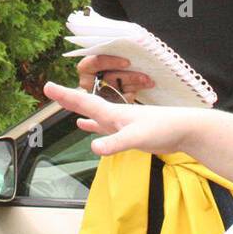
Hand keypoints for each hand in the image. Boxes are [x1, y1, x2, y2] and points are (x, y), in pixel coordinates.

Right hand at [43, 81, 197, 156]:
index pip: (84, 103)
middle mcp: (114, 115)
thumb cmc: (162, 130)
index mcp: (113, 113)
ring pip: (95, 115)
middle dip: (68, 99)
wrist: (185, 130)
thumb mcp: (136, 138)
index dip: (65, 95)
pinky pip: (105, 128)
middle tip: (50, 90)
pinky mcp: (129, 132)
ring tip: (65, 109)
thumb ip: (115, 143)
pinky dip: (94, 128)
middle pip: (86, 105)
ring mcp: (121, 123)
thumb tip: (93, 147)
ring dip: (80, 112)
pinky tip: (88, 130)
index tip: (47, 85)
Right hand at [75, 55, 153, 102]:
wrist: (113, 78)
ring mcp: (97, 93)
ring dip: (135, 84)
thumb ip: (115, 51)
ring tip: (148, 81)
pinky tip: (142, 89)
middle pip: (110, 78)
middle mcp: (88, 81)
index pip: (96, 62)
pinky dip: (132, 94)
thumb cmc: (112, 62)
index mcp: (86, 66)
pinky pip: (121, 100)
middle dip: (129, 76)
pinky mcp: (107, 103)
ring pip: (118, 89)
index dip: (111, 62)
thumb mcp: (110, 55)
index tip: (127, 62)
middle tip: (144, 76)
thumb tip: (135, 44)